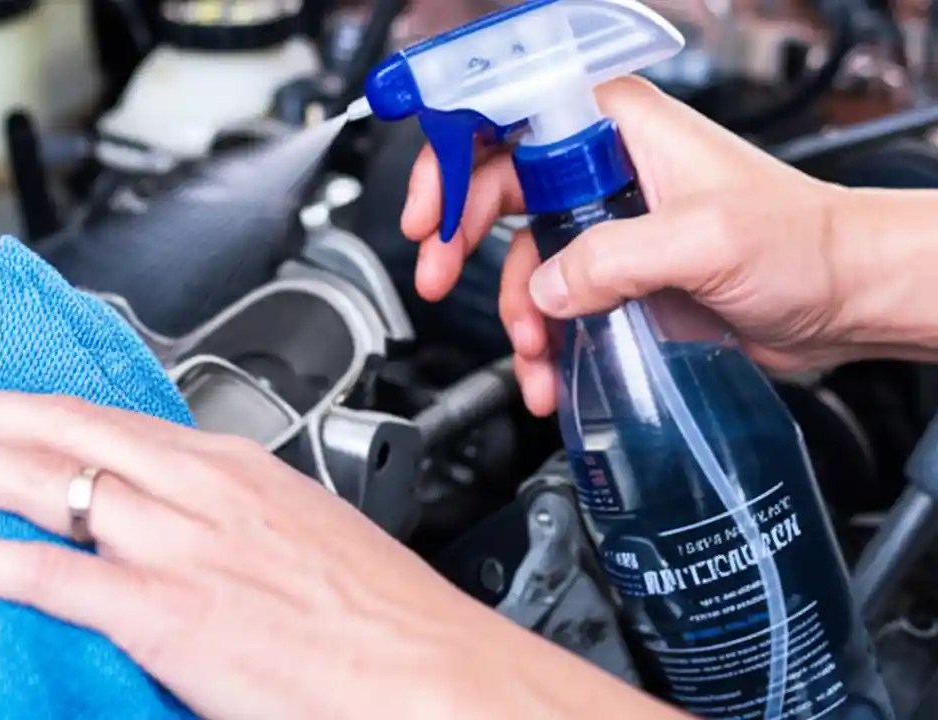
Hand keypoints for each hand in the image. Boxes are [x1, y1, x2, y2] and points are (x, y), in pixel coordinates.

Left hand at [0, 385, 681, 719]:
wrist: (436, 677)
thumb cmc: (385, 620)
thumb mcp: (301, 539)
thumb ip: (226, 528)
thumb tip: (171, 538)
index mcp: (236, 468)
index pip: (110, 416)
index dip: (34, 404)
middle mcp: (200, 490)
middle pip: (61, 430)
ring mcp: (180, 545)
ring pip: (41, 480)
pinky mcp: (166, 611)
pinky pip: (45, 570)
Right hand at [401, 77, 857, 415]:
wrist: (844, 299)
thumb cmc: (804, 242)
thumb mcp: (707, 238)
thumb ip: (615, 257)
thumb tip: (549, 290)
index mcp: (617, 126)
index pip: (507, 119)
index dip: (453, 159)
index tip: (430, 211)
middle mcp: (603, 167)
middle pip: (493, 188)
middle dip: (457, 240)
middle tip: (436, 276)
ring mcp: (606, 223)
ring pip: (520, 260)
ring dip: (513, 313)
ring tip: (532, 355)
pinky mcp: (616, 275)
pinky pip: (554, 303)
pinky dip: (542, 341)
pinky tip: (548, 372)